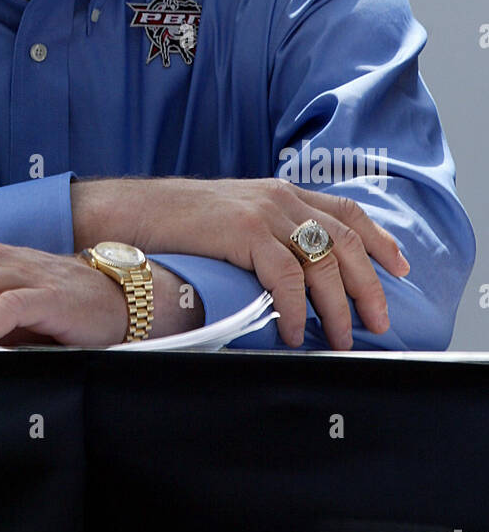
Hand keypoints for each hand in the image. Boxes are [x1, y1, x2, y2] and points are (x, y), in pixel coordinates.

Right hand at [74, 176, 409, 349]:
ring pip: (323, 261)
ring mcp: (263, 211)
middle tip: (377, 322)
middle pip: (346, 239)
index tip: (399, 267)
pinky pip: (287, 275)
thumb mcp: (232, 219)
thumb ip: (266, 236)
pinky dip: (298, 308)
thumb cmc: (176, 224)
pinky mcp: (244, 230)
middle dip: (370, 285)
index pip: (346, 209)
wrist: (132, 211)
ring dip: (338, 307)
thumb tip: (294, 278)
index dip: (379, 239)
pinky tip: (296, 330)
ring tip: (340, 339)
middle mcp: (279, 196)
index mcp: (280, 191)